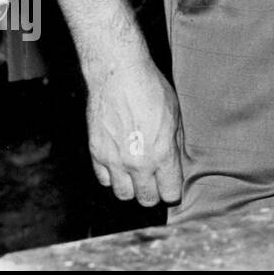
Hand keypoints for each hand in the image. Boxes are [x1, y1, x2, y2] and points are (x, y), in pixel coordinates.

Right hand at [86, 59, 182, 206]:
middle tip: (156, 184)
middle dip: (153, 194)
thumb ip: (175, 145)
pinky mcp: (96, 153)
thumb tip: (177, 163)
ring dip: (132, 188)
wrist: (119, 75)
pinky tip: (120, 165)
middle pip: (146, 199)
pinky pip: (104, 180)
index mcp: (161, 154)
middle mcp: (137, 163)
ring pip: (123, 194)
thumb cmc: (151, 89)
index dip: (173, 192)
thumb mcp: (175, 115)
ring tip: (138, 175)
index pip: (170, 193)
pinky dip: (112, 177)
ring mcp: (114, 160)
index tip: (173, 188)